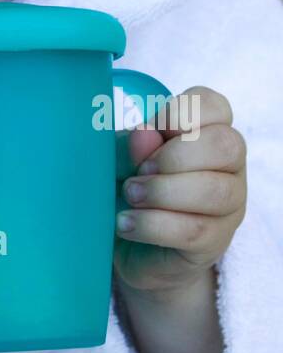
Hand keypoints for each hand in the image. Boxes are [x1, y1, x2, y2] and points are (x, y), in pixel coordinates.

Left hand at [113, 85, 245, 298]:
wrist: (131, 247)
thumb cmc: (133, 187)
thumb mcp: (122, 158)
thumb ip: (131, 144)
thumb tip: (144, 134)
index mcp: (209, 131)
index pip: (216, 106)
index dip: (181, 112)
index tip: (150, 130)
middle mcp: (230, 166)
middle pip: (226, 145)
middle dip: (175, 156)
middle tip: (140, 170)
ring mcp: (229, 206)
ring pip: (215, 191)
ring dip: (161, 191)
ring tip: (130, 195)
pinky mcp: (216, 242)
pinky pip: (193, 230)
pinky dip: (152, 225)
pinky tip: (126, 223)